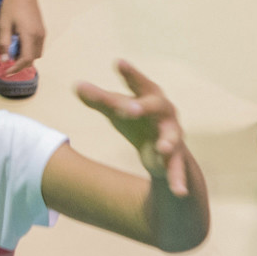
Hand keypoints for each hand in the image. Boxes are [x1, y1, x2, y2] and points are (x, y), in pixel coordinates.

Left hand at [0, 0, 48, 64]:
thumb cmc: (12, 6)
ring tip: (12, 50)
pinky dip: (28, 50)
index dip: (16, 68)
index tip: (6, 72)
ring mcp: (42, 34)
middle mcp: (39, 37)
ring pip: (36, 54)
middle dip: (20, 63)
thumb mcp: (4, 25)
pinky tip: (18, 43)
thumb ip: (4, 43)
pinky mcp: (42, 31)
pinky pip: (37, 47)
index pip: (26, 59)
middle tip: (7, 60)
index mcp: (29, 35)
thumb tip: (4, 59)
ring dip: (25, 57)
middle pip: (32, 59)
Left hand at [74, 61, 192, 193]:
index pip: (140, 83)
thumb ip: (100, 99)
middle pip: (158, 106)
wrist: (163, 150)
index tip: (118, 63)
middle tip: (128, 108)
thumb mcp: (118, 110)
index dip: (131, 74)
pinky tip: (179, 192)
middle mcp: (165, 114)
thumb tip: (76, 85)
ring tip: (163, 149)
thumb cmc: (138, 120)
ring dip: (169, 142)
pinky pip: (177, 169)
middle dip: (144, 107)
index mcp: (150, 97)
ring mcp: (173, 136)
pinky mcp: (176, 159)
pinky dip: (178, 180)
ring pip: (173, 138)